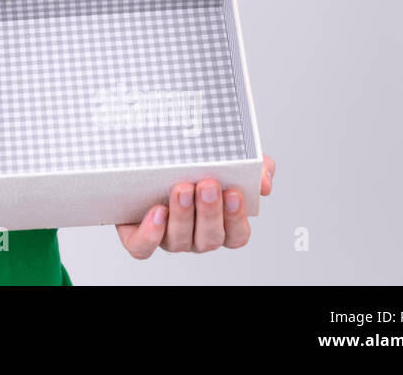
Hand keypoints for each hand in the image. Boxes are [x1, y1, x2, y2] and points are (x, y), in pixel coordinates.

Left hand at [115, 154, 274, 258]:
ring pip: (179, 240)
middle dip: (210, 213)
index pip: (237, 235)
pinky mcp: (138, 236)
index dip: (237, 218)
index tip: (235, 193)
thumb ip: (253, 166)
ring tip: (182, 188)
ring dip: (183, 215)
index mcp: (219, 223)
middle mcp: (195, 235)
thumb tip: (264, 180)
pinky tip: (157, 212)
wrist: (140, 160)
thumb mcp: (225, 156)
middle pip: (209, 239)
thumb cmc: (188, 163)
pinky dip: (151, 234)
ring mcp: (168, 238)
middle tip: (208, 185)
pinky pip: (144, 246)